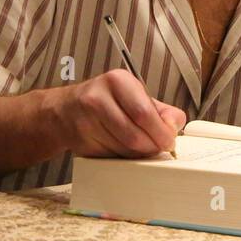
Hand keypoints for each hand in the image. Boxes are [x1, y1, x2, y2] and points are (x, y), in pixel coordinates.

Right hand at [55, 69, 186, 157]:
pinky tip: (122, 149)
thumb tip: (174, 127)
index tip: (169, 141)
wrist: (66, 109)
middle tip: (158, 148)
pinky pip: (110, 157)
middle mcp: (97, 98)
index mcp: (118, 81)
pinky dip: (122, 159)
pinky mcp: (79, 141)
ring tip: (141, 147)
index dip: (160, 132)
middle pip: (134, 135)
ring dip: (138, 155)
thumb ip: (164, 111)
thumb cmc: (109, 101)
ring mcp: (84, 121)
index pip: (144, 113)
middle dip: (152, 146)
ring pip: (123, 150)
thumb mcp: (138, 96)